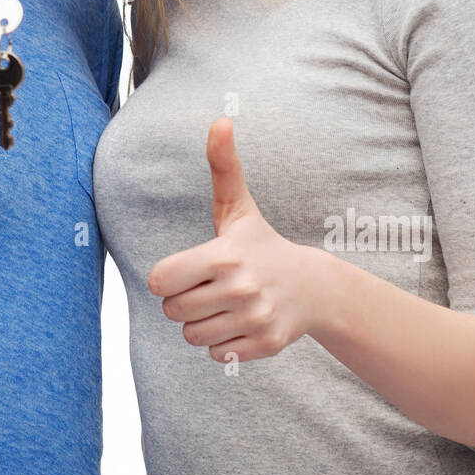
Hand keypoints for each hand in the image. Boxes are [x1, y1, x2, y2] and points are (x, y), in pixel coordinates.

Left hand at [147, 117, 328, 362]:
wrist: (314, 287)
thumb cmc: (261, 245)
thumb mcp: (238, 208)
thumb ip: (222, 166)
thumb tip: (220, 119)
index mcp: (223, 256)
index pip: (160, 281)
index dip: (169, 277)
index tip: (190, 269)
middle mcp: (239, 289)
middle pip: (173, 311)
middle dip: (185, 301)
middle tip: (211, 287)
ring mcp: (254, 319)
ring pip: (192, 336)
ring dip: (202, 324)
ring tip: (226, 305)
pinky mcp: (264, 345)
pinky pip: (216, 354)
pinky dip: (223, 344)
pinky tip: (240, 323)